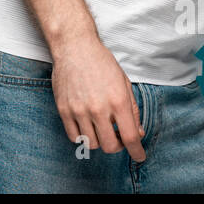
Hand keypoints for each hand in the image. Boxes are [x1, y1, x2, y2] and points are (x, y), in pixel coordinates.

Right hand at [51, 32, 145, 162]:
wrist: (74, 47)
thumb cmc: (101, 62)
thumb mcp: (124, 83)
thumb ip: (132, 110)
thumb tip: (137, 133)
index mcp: (118, 101)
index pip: (130, 137)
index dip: (137, 152)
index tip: (140, 156)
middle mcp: (98, 108)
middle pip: (110, 146)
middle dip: (118, 146)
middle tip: (119, 136)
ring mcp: (79, 110)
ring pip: (92, 144)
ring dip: (100, 140)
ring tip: (102, 128)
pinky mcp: (64, 110)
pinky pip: (74, 137)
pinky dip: (83, 137)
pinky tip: (88, 126)